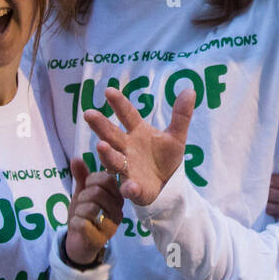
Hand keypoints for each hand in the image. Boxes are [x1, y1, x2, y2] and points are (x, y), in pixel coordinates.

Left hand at [64, 158, 122, 265]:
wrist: (78, 242)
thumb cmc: (83, 214)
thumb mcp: (82, 192)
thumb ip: (81, 176)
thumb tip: (76, 158)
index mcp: (116, 196)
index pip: (107, 179)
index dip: (91, 179)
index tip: (87, 186)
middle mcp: (118, 210)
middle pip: (97, 192)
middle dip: (83, 197)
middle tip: (83, 204)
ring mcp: (111, 225)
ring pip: (90, 208)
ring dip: (78, 211)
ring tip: (81, 216)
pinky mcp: (100, 239)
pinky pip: (82, 224)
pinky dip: (74, 223)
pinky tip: (78, 226)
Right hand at [84, 87, 194, 206]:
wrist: (168, 185)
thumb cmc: (165, 157)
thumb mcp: (176, 136)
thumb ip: (181, 115)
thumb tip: (190, 90)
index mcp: (137, 132)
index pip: (127, 115)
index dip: (119, 103)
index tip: (109, 90)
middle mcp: (127, 149)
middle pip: (111, 135)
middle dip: (100, 125)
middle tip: (89, 113)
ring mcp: (128, 169)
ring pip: (114, 161)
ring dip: (107, 154)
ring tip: (101, 146)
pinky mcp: (134, 189)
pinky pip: (129, 189)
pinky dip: (129, 188)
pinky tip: (130, 187)